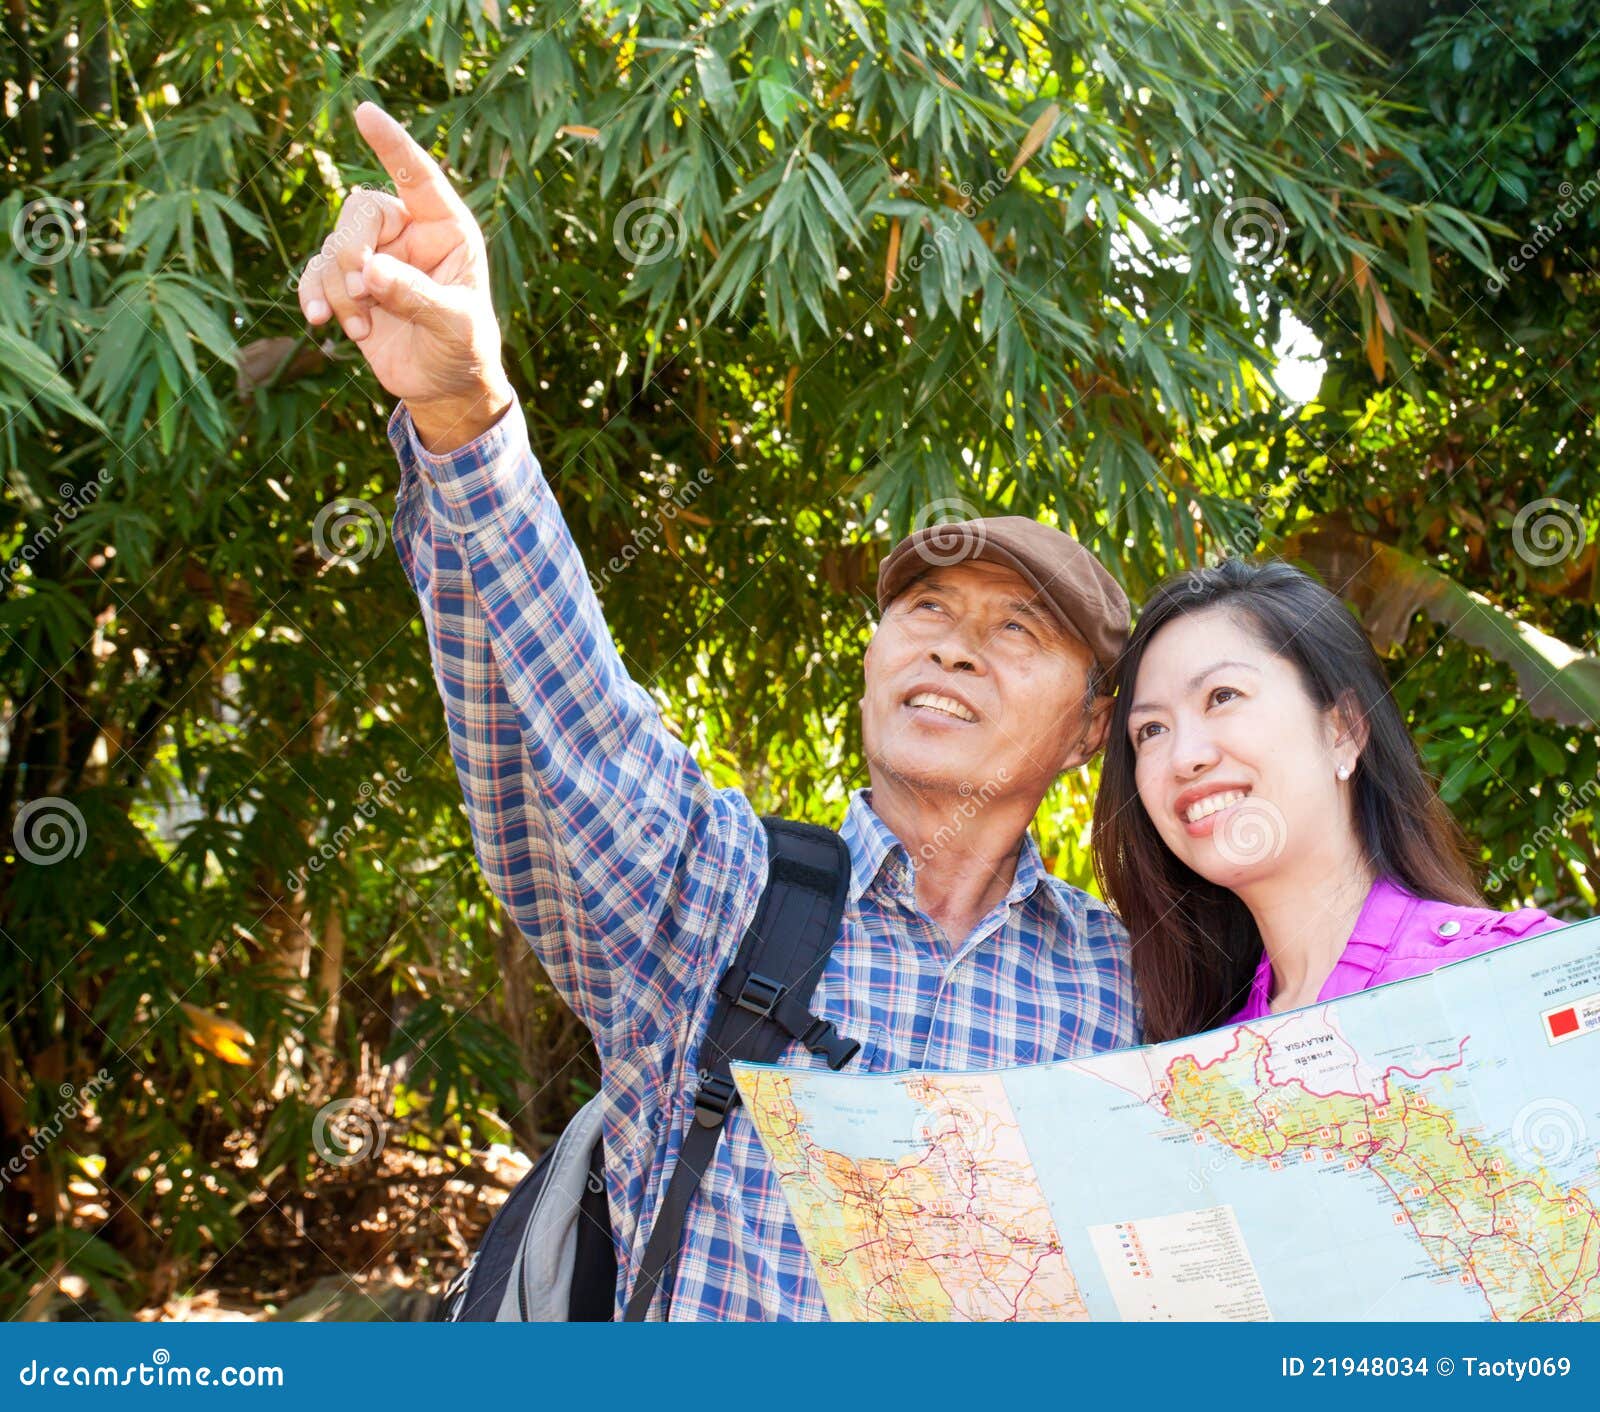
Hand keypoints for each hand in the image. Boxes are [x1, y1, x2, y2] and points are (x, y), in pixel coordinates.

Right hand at [296, 101, 513, 450]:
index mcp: (446, 230)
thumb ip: (417, 297)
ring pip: (335, 246)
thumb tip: (369, 272)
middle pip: (360, 212)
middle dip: (352, 250)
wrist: (443, 386)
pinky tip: (320, 321)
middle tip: (362, 291)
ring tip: (359, 327)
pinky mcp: (350, 284)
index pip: (418, 176)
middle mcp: (409, 235)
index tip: (365, 112)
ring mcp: (376, 257)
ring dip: (337, 288)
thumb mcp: (455, 326)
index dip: (392, 144)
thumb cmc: (465, 349)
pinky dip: (313, 295)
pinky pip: (316, 273)